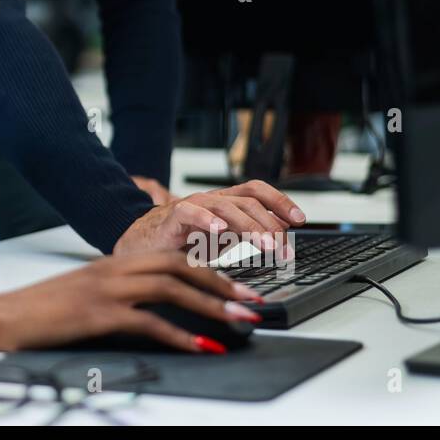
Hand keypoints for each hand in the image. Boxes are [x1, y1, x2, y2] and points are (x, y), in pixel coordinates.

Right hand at [0, 252, 264, 352]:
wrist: (4, 315)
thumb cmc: (43, 309)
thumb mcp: (86, 291)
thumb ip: (121, 292)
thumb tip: (160, 310)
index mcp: (114, 261)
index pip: (172, 256)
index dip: (209, 270)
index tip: (236, 288)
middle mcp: (114, 269)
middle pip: (179, 267)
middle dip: (221, 285)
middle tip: (252, 303)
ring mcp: (106, 289)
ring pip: (171, 289)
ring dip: (211, 306)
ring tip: (239, 322)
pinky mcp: (97, 314)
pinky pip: (148, 322)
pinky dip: (180, 336)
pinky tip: (201, 347)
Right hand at [113, 179, 306, 254]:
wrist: (139, 247)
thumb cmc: (179, 243)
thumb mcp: (222, 241)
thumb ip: (248, 235)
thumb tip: (281, 236)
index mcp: (225, 204)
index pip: (257, 192)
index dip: (280, 201)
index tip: (299, 220)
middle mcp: (211, 201)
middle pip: (247, 200)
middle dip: (270, 223)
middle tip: (282, 247)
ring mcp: (191, 206)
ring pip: (226, 206)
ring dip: (250, 226)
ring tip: (265, 244)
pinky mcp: (171, 218)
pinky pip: (190, 212)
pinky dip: (206, 219)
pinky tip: (220, 230)